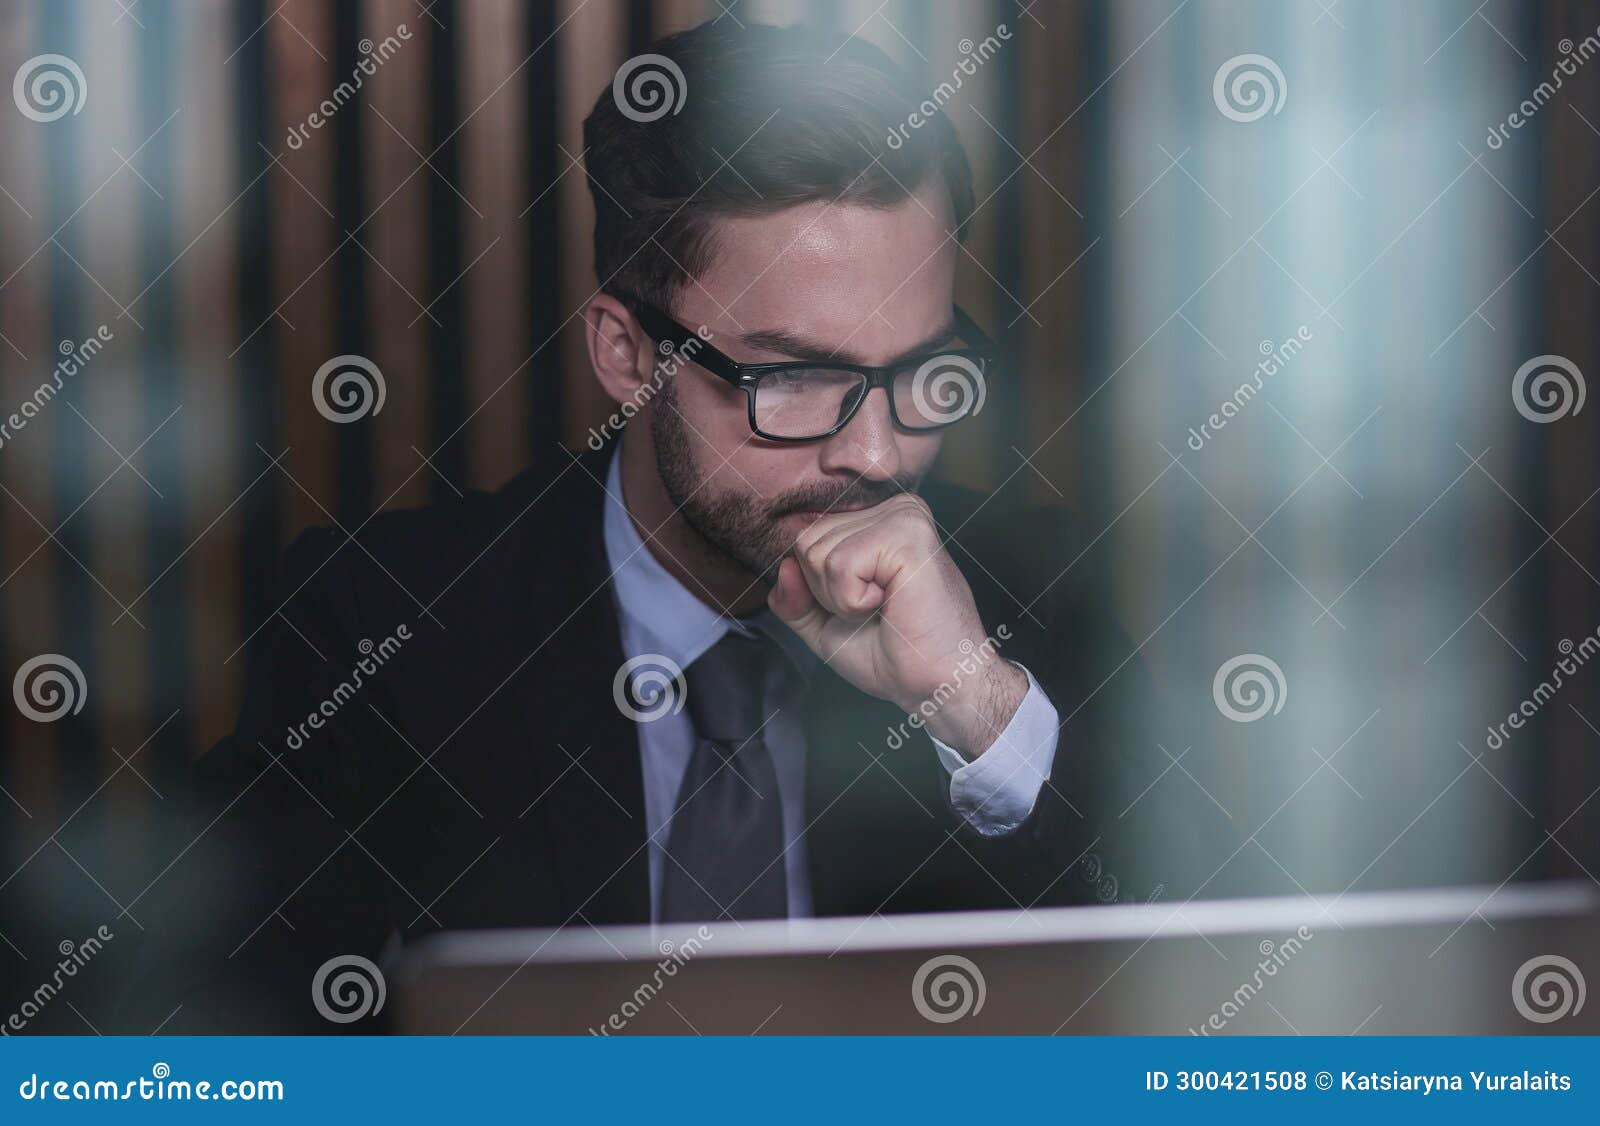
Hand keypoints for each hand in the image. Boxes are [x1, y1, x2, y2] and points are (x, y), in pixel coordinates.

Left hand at [767, 493, 1027, 759]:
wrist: (936, 685)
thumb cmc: (891, 655)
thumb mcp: (825, 625)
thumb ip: (794, 597)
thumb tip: (784, 566)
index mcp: (878, 520)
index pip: (807, 538)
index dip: (819, 588)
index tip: (865, 606)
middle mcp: (892, 508)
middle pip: (807, 542)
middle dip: (827, 593)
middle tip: (876, 610)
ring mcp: (902, 516)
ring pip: (817, 553)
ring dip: (841, 599)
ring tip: (885, 607)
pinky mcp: (908, 535)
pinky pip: (839, 565)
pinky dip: (852, 601)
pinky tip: (890, 604)